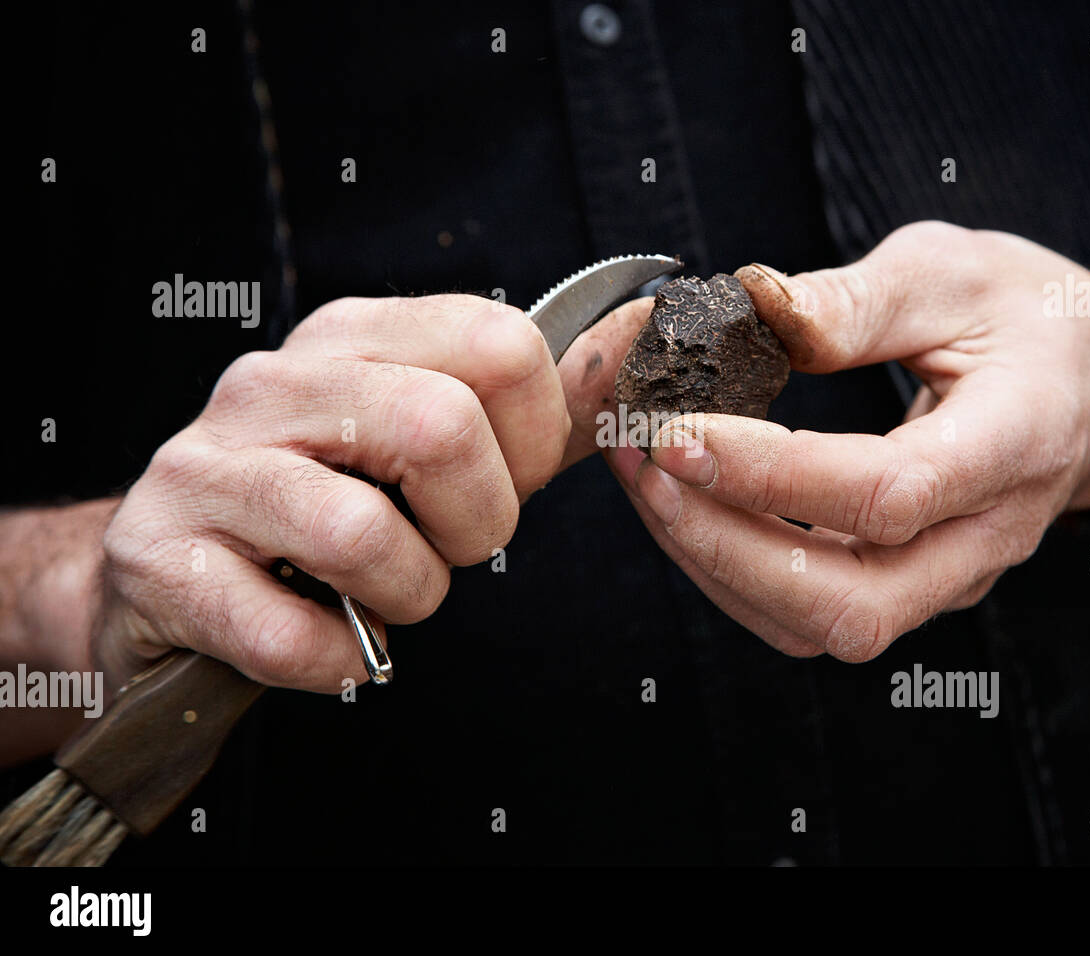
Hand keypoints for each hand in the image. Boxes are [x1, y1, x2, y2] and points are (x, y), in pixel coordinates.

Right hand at [98, 294, 574, 690]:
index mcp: (354, 337)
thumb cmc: (322, 501)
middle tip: (448, 547)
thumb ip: (510, 408)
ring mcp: (209, 468)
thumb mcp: (409, 428)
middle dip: (480, 522)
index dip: (537, 438)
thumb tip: (624, 369)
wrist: (170, 567)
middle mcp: (274, 383)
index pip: (502, 345)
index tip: (507, 482)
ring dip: (407, 595)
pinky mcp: (163, 559)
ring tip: (381, 593)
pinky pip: (292, 636)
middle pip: (441, 427)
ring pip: (362, 534)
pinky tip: (328, 641)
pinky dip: (338, 659)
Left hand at [605, 221, 1089, 660]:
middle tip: (645, 468)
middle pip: (851, 605)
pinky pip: (810, 612)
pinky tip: (685, 504)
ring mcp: (948, 575)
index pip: (888, 493)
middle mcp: (985, 535)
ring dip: (716, 564)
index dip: (774, 476)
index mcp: (1017, 442)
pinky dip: (733, 569)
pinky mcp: (909, 584)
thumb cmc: (1029, 319)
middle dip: (727, 547)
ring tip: (644, 479)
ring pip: (820, 624)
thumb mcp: (953, 271)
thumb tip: (750, 306)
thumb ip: (855, 299)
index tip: (678, 432)